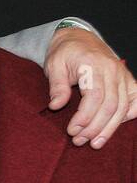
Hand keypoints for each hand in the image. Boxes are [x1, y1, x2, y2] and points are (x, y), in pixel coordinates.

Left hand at [45, 27, 136, 148]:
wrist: (79, 38)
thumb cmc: (65, 53)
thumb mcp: (54, 65)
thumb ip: (56, 86)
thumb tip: (55, 106)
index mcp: (94, 65)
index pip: (95, 97)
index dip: (85, 117)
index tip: (72, 130)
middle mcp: (113, 70)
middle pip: (110, 105)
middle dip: (94, 127)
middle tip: (78, 141)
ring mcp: (123, 75)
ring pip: (122, 107)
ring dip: (108, 128)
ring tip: (93, 143)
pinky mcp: (127, 80)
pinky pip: (135, 100)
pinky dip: (128, 115)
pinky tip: (114, 127)